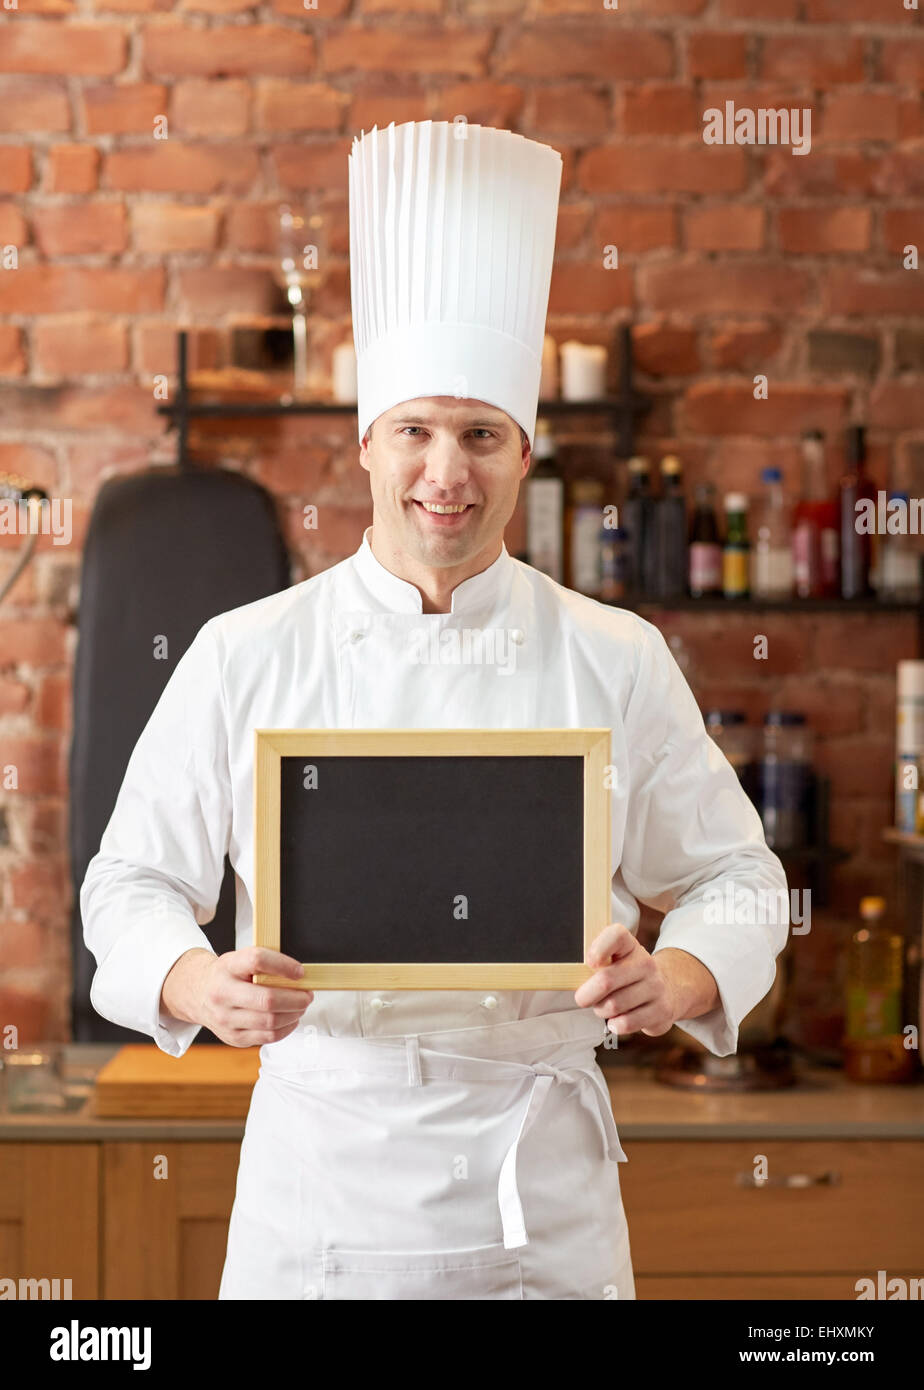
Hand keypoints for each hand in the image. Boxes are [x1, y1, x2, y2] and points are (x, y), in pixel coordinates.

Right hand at [161, 946, 313, 1047]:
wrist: (198, 994)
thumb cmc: (228, 975)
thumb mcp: (239, 959)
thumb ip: (265, 965)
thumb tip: (299, 978)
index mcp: (227, 967)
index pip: (257, 961)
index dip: (283, 965)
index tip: (300, 972)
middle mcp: (222, 993)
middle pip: (267, 999)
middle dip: (296, 998)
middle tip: (307, 995)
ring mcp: (225, 1019)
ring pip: (270, 1022)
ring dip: (294, 1014)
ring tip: (300, 1006)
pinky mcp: (233, 1038)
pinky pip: (268, 1037)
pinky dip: (286, 1028)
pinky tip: (290, 1019)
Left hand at [573, 923, 676, 1037]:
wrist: (667, 990)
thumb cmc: (627, 976)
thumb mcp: (615, 961)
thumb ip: (596, 963)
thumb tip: (571, 978)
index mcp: (630, 946)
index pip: (616, 935)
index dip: (599, 947)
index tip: (589, 962)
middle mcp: (646, 963)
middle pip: (606, 980)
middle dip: (587, 995)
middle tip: (582, 999)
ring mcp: (656, 987)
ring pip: (613, 1005)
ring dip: (601, 1011)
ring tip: (605, 1007)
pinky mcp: (661, 1010)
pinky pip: (626, 1023)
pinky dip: (615, 1025)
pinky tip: (617, 1020)